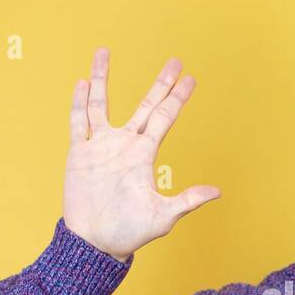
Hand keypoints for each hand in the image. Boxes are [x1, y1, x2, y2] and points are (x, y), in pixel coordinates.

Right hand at [63, 47, 220, 260]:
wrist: (94, 243)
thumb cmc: (129, 233)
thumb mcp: (163, 216)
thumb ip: (187, 200)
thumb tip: (217, 192)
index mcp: (144, 154)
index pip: (164, 118)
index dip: (177, 98)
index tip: (191, 79)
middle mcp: (124, 145)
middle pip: (144, 105)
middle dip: (159, 83)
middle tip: (174, 61)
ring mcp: (100, 147)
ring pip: (101, 105)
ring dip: (103, 79)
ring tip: (104, 52)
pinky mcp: (79, 154)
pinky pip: (77, 123)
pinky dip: (78, 103)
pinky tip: (82, 82)